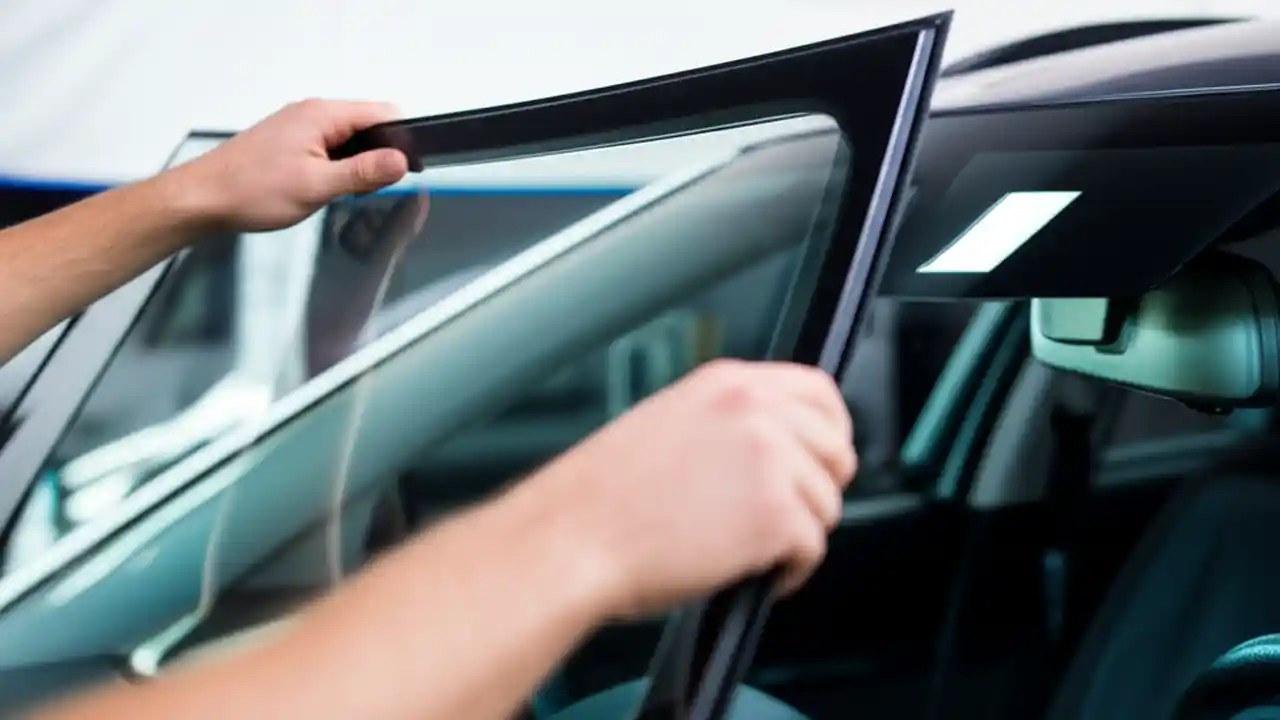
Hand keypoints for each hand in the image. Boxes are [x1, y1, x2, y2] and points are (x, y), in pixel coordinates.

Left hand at [168, 99, 410, 231]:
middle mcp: (312, 113)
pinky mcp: (290, 141)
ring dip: (355, 165)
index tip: (402, 170)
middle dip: (377, 157)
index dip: (400, 141)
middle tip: (362, 189)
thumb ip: (363, 172)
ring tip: (338, 192)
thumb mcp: (318, 186)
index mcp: (323, 115)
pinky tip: (323, 189)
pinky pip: (329, 148)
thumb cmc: (252, 190)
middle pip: (368, 126)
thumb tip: (401, 160)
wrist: (204, 199)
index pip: (382, 114)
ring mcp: (300, 126)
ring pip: (349, 140)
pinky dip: (336, 167)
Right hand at [528, 359, 856, 619]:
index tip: (823, 459)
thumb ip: (729, 425)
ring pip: (826, 503)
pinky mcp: (776, 514)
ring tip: (752, 551)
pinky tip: (755, 574)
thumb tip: (775, 450)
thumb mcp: (669, 426)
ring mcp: (771, 461)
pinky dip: (792, 571)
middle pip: (836, 449)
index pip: (819, 390)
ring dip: (799, 534)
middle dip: (818, 489)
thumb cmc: (600, 499)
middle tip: (787, 517)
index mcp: (726, 384)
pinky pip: (814, 548)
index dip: (831, 430)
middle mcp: (755, 412)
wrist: (571, 540)